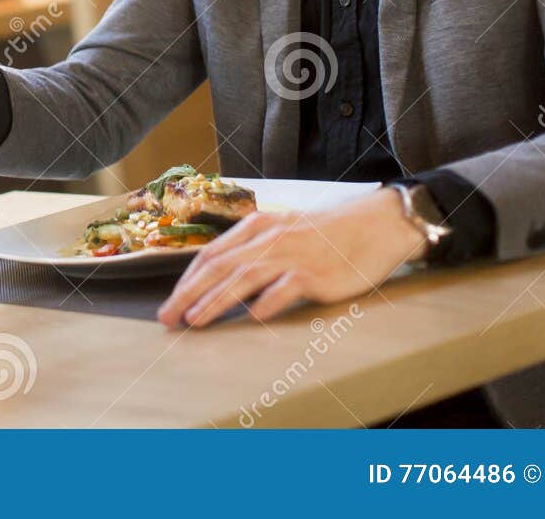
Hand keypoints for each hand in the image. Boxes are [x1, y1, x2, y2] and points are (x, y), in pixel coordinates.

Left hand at [157, 188, 426, 328]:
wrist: (376, 225)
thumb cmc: (327, 234)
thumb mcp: (283, 231)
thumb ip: (254, 250)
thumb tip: (220, 278)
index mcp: (256, 227)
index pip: (210, 254)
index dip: (186, 280)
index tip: (170, 303)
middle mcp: (268, 239)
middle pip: (218, 267)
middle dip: (188, 294)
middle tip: (168, 319)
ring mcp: (291, 255)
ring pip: (243, 278)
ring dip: (216, 300)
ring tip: (195, 320)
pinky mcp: (315, 272)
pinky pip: (286, 288)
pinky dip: (268, 302)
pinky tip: (253, 317)